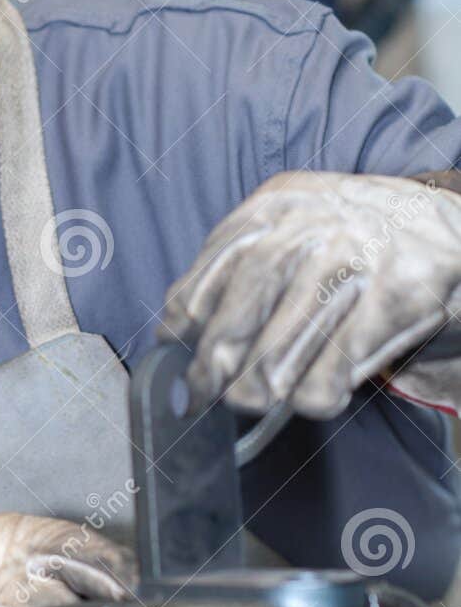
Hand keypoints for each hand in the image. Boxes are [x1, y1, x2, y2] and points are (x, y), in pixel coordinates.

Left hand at [160, 172, 460, 417]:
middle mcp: (307, 230)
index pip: (203, 278)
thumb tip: (178, 331)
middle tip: (205, 396)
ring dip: (257, 392)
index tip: (173, 356)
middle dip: (211, 373)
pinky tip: (320, 390)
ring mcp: (351, 265)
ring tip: (260, 398)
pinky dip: (313, 398)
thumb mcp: (293, 222)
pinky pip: (328, 376)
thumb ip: (239, 263)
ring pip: (273, 362)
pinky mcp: (392, 302)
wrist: (447, 223)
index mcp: (272, 208)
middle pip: (232, 324)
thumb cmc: (355, 234)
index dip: (180, 329)